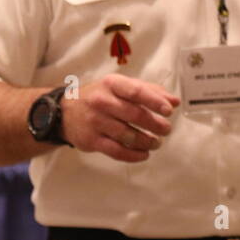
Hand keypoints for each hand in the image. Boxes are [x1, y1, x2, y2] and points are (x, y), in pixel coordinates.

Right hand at [60, 73, 179, 162]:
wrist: (65, 111)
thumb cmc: (100, 96)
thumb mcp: (121, 86)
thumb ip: (149, 91)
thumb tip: (174, 101)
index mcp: (112, 84)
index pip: (136, 91)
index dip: (155, 101)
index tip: (169, 110)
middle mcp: (102, 101)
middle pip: (135, 115)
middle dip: (156, 125)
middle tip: (166, 129)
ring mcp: (95, 122)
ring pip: (128, 135)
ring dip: (147, 141)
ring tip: (156, 143)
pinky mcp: (91, 140)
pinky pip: (117, 151)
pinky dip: (134, 155)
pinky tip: (144, 154)